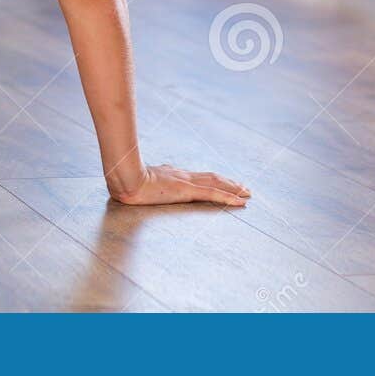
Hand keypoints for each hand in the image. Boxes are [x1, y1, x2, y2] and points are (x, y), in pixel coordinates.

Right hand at [108, 163, 250, 207]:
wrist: (127, 179)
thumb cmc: (130, 182)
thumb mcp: (143, 182)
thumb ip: (152, 182)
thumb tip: (152, 181)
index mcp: (174, 175)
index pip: (200, 177)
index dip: (214, 180)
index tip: (225, 183)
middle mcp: (183, 176)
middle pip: (212, 178)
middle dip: (229, 183)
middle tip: (244, 188)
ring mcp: (186, 182)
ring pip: (216, 184)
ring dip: (233, 189)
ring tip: (246, 193)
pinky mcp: (187, 191)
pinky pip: (213, 194)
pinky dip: (228, 197)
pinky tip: (239, 201)